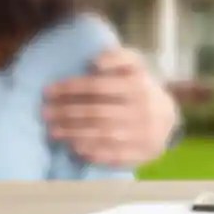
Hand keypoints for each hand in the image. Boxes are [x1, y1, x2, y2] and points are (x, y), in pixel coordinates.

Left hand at [44, 46, 178, 167]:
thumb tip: (94, 62)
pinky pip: (112, 155)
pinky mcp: (141, 153)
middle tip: (45, 113)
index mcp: (137, 85)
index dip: (70, 89)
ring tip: (52, 131)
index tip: (48, 91)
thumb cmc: (141, 89)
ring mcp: (141, 134)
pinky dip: (91, 152)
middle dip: (66, 113)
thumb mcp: (136, 67)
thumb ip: (118, 57)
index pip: (97, 87)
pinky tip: (73, 148)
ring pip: (101, 134)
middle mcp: (141, 110)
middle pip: (96, 112)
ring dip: (73, 133)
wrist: (169, 121)